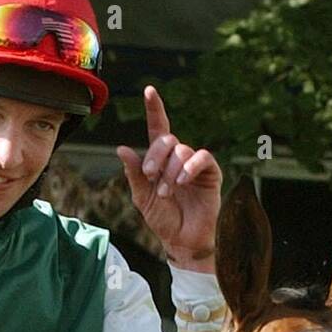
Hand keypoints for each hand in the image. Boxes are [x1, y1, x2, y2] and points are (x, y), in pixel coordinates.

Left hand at [116, 86, 221, 269]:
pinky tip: (183, 182)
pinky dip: (190, 168)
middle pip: (168, 139)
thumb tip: (121, 148)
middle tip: (150, 176)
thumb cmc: (163, 220)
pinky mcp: (211, 174)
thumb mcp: (142, 197)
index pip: (158, 129)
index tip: (149, 91)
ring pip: (182, 151)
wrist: (182, 240)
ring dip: (170, 172)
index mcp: (160, 160)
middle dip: (156, 156)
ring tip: (166, 192)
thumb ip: (134, 173)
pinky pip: (202, 158)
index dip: (154, 109)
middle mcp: (178, 158)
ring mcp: (194, 165)